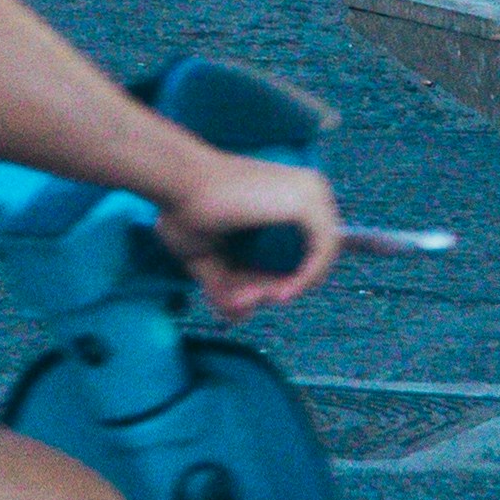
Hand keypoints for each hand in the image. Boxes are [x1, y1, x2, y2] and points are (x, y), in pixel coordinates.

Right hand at [149, 139, 342, 317]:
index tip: (240, 302)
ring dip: (279, 288)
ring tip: (243, 297)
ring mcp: (311, 192)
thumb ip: (228, 288)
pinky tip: (276, 293)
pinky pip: (324, 253)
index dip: (268, 284)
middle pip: (303, 259)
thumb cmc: (185, 210)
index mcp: (284, 198)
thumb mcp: (210, 260)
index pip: (294, 253)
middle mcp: (304, 190)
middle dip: (269, 289)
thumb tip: (241, 315)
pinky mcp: (309, 201)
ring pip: (313, 260)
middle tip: (238, 303)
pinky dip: (303, 279)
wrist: (175, 184)